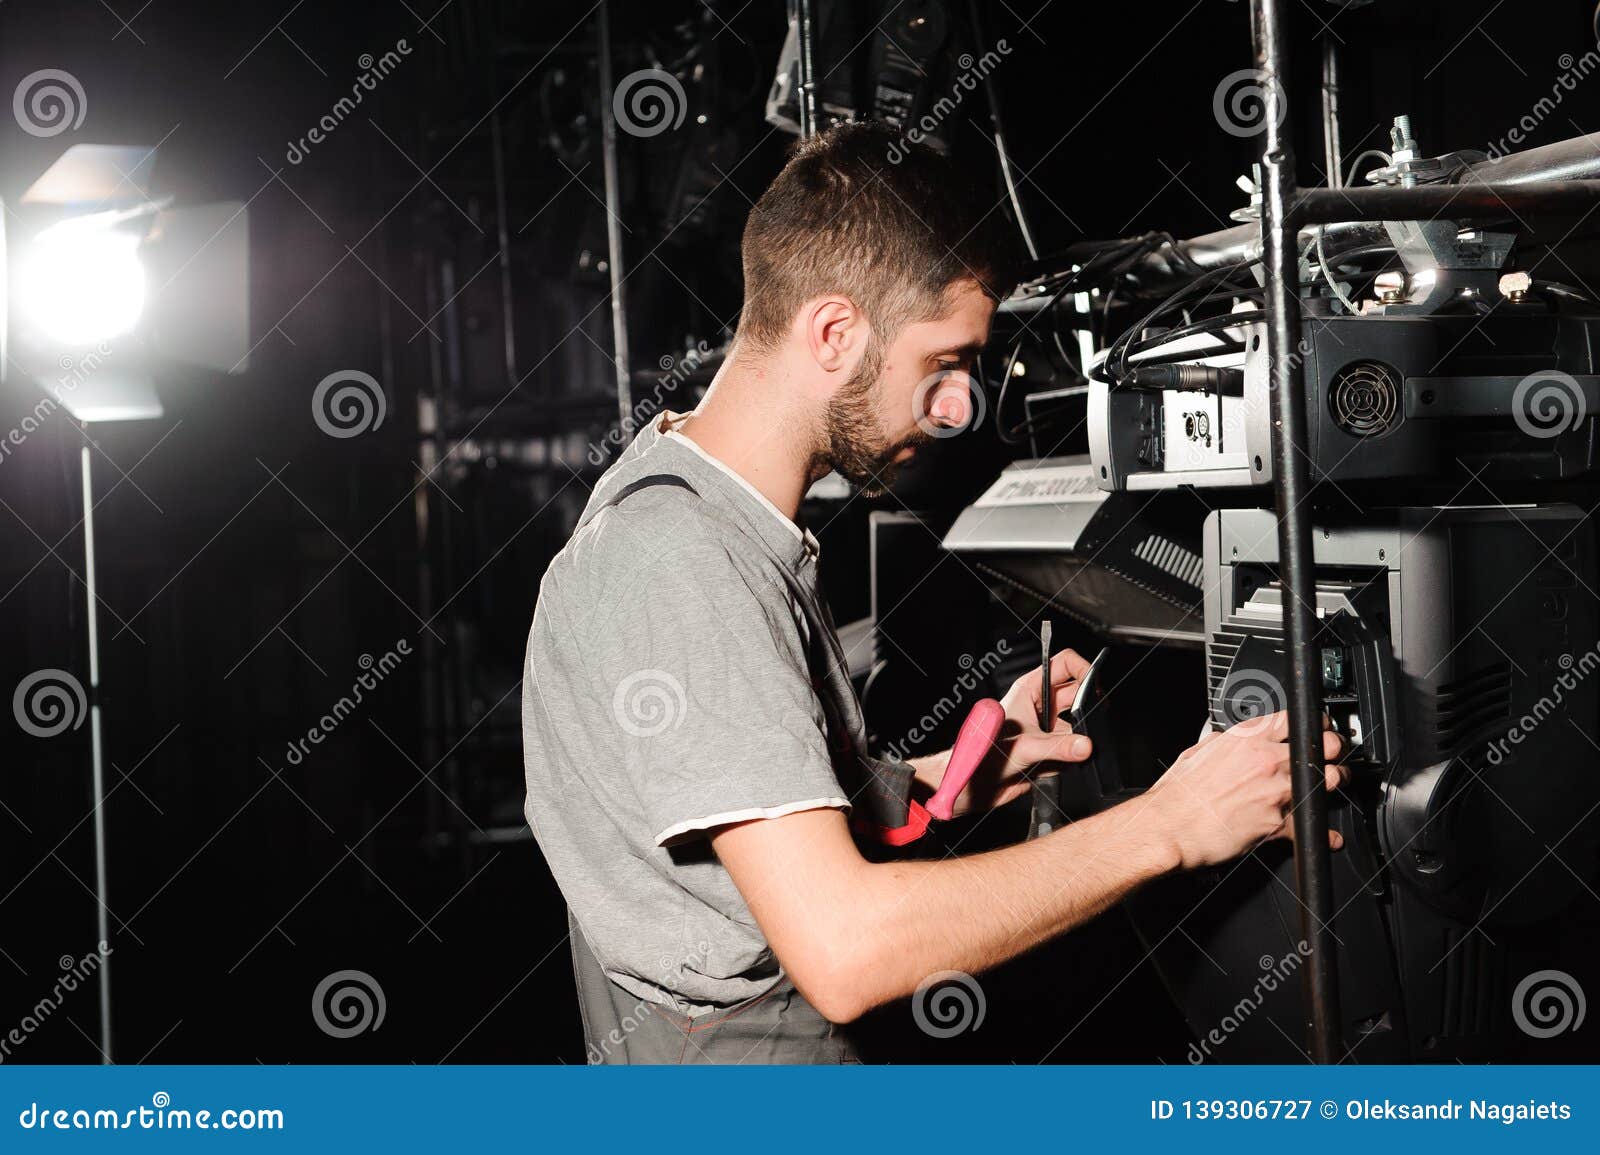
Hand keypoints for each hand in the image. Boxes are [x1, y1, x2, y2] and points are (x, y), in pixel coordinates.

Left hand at [964, 647, 1096, 811]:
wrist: (976, 785)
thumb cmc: (984, 757)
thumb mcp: (1025, 747)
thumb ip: (1058, 747)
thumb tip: (1085, 745)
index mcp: (1029, 690)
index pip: (1064, 664)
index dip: (1083, 670)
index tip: (1094, 687)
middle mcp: (1039, 706)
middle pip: (1077, 697)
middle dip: (1085, 712)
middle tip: (1088, 726)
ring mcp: (1045, 728)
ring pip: (1077, 726)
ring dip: (1076, 741)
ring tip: (1063, 753)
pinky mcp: (1049, 749)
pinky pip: (1072, 749)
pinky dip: (1070, 759)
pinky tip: (1053, 766)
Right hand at [1142, 710, 1348, 870]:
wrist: (1167, 829)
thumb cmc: (1176, 796)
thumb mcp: (1196, 752)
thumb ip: (1223, 743)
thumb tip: (1232, 742)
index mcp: (1245, 739)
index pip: (1293, 719)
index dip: (1313, 723)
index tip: (1318, 729)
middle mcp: (1265, 760)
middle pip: (1321, 747)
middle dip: (1333, 751)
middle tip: (1333, 756)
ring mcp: (1276, 791)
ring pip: (1326, 781)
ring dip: (1334, 784)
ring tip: (1332, 786)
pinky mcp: (1278, 824)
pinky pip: (1312, 827)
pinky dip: (1323, 834)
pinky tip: (1328, 836)